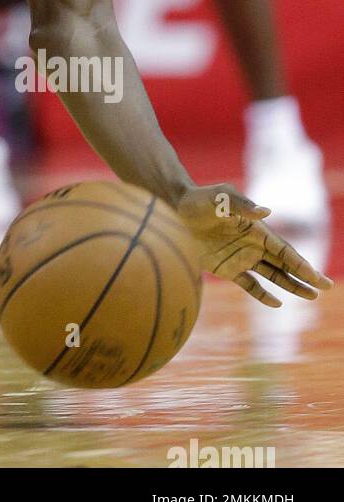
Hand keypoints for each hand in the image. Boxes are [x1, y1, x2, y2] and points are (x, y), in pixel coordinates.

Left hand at [175, 184, 332, 306]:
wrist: (175, 211)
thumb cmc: (200, 200)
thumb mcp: (220, 198)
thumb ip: (242, 205)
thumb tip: (266, 212)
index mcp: (256, 229)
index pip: (283, 250)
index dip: (300, 263)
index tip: (317, 277)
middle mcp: (253, 245)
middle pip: (285, 264)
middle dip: (306, 275)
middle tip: (326, 287)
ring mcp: (241, 258)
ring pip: (273, 275)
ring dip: (291, 285)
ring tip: (311, 296)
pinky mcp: (227, 269)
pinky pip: (250, 285)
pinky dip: (262, 294)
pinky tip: (277, 303)